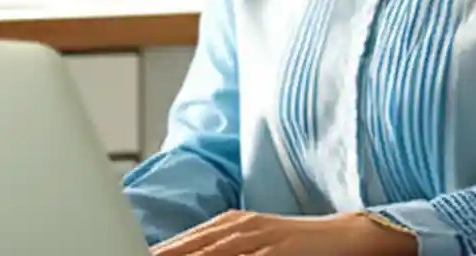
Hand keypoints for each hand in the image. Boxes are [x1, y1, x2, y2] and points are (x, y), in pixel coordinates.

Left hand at [150, 209, 415, 255]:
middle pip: (187, 249)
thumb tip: (183, 254)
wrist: (351, 236)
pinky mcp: (277, 253)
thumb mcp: (256, 243)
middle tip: (126, 255)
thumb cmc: (299, 246)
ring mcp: (258, 240)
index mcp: (230, 224)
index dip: (155, 254)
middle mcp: (239, 227)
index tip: (124, 252)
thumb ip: (222, 250)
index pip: (179, 245)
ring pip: (209, 255)